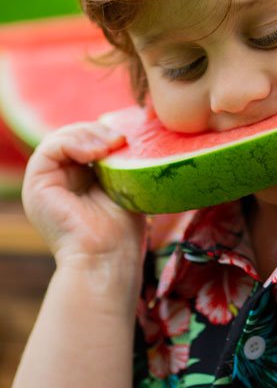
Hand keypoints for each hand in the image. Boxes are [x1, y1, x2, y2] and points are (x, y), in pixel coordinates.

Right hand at [22, 121, 144, 268]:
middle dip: (97, 130)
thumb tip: (123, 133)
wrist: (108, 256)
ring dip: (87, 135)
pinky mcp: (36, 185)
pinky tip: (94, 153)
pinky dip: (73, 143)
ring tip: (110, 146)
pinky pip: (49, 149)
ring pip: (60, 138)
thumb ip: (118, 161)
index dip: (105, 132)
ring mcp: (45, 182)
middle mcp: (59, 179)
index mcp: (79, 178)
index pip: (86, 140)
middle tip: (121, 139)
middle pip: (72, 135)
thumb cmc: (123, 229)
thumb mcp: (124, 185)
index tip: (128, 139)